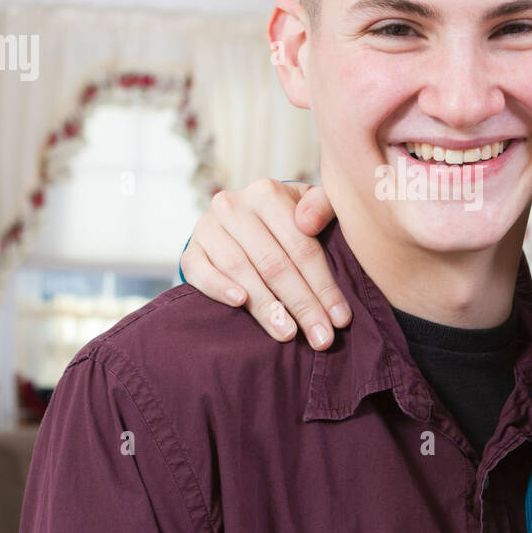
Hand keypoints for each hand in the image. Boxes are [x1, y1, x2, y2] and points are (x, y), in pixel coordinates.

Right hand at [178, 178, 346, 348]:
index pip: (302, 246)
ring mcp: (208, 228)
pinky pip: (200, 272)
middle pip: (274, 263)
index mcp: (268, 193)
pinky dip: (218, 287)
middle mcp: (234, 206)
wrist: (244, 222)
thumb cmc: (288, 220)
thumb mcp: (311, 208)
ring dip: (266, 306)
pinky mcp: (191, 250)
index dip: (324, 286)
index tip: (341, 320)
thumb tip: (309, 222)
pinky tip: (240, 303)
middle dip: (302, 305)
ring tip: (288, 333)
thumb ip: (324, 206)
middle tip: (321, 339)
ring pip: (240, 270)